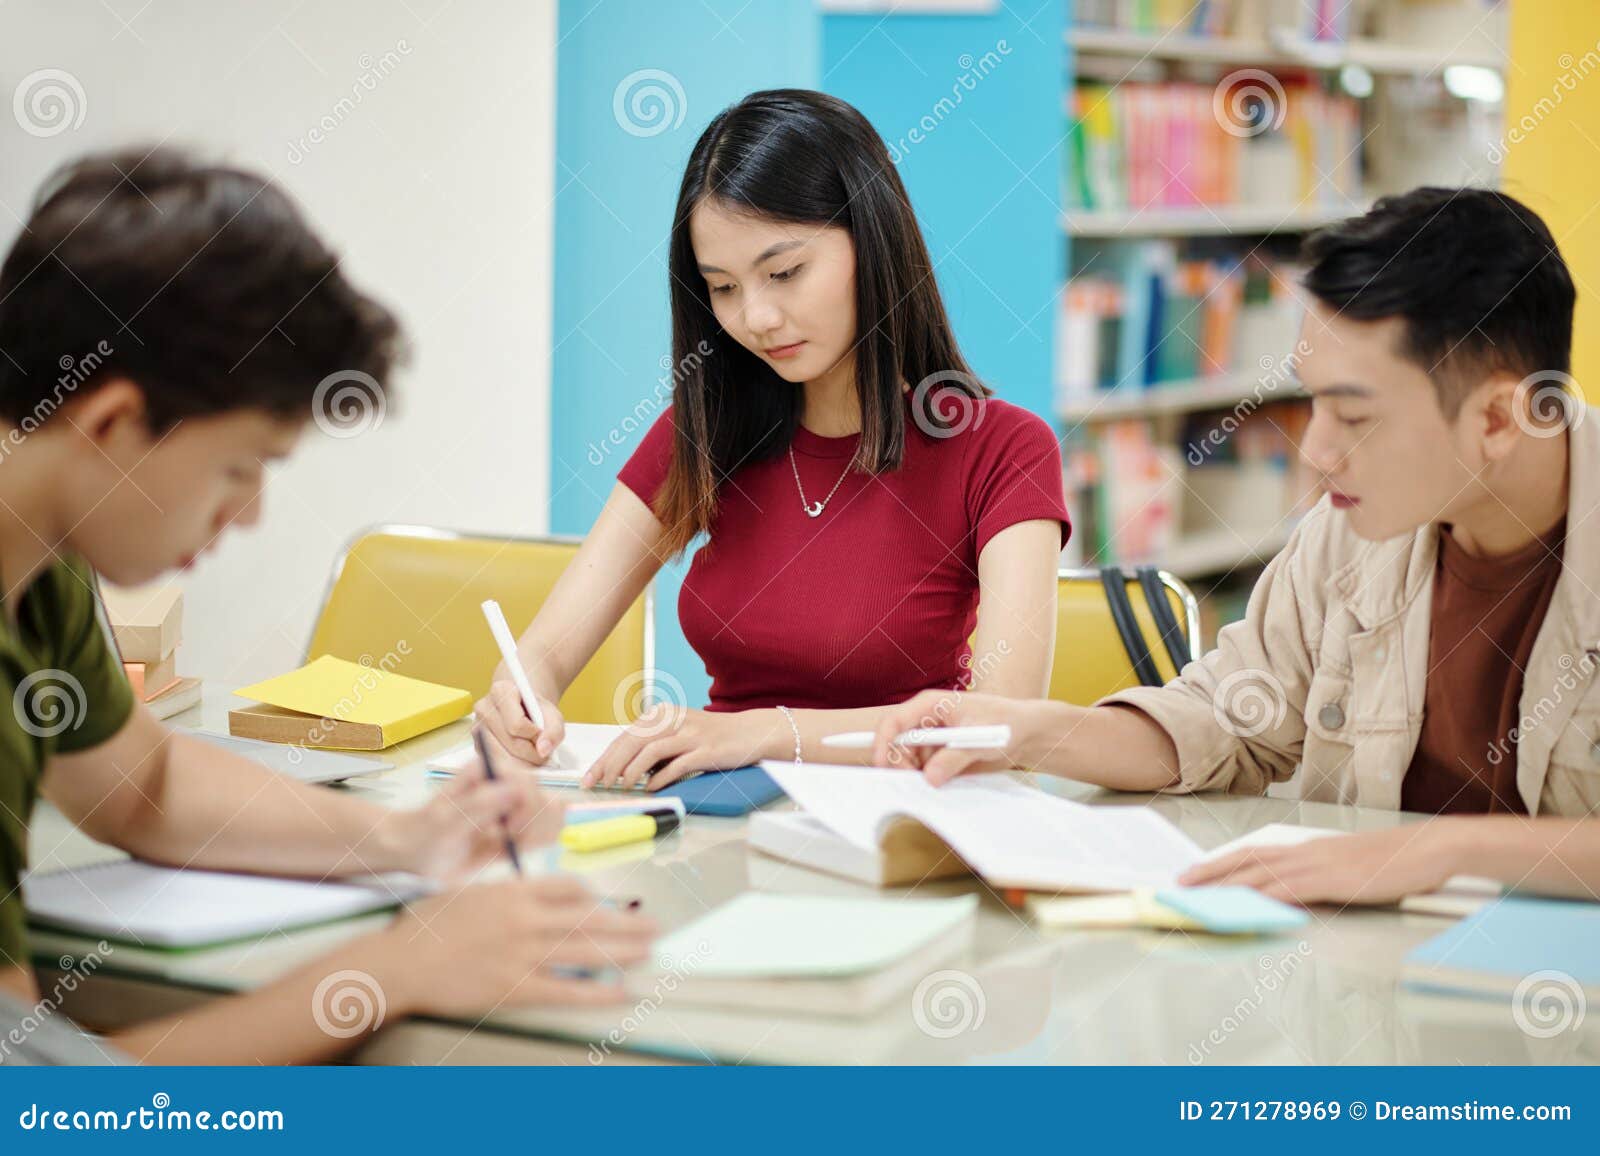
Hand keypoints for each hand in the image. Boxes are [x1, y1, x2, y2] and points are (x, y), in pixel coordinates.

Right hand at [377, 876, 656, 1014]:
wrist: (400, 962)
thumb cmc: (427, 925)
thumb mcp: (470, 891)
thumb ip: (506, 891)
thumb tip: (535, 894)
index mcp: (514, 891)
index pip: (569, 886)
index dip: (594, 895)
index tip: (608, 901)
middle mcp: (526, 918)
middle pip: (590, 917)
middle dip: (627, 922)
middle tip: (655, 924)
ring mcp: (524, 954)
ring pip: (587, 950)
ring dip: (625, 950)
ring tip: (650, 950)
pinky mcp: (517, 987)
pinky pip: (568, 991)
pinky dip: (599, 991)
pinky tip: (622, 991)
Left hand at [379, 768, 565, 881]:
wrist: (412, 854)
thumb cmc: (422, 831)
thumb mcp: (443, 819)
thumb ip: (478, 803)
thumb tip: (515, 790)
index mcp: (489, 772)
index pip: (527, 782)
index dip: (525, 807)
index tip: (506, 828)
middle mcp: (506, 786)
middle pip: (545, 798)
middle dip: (533, 823)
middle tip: (505, 839)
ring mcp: (514, 808)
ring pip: (552, 816)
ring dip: (537, 835)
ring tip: (506, 846)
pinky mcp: (518, 830)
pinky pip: (545, 834)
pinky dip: (536, 845)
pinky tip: (510, 852)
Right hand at [474, 678, 565, 764]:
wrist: (523, 709)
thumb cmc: (536, 711)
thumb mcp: (552, 715)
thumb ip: (554, 731)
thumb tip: (543, 751)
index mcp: (501, 691)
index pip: (517, 725)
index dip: (534, 736)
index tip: (541, 734)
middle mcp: (484, 708)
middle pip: (509, 743)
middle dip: (531, 754)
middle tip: (543, 754)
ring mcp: (477, 727)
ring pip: (501, 757)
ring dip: (522, 763)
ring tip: (533, 757)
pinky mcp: (477, 745)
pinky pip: (494, 763)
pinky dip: (511, 766)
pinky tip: (521, 759)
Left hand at [582, 706, 781, 789]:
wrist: (748, 732)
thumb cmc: (710, 736)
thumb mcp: (677, 731)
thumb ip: (652, 744)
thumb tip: (622, 768)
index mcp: (662, 714)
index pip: (625, 737)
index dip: (604, 758)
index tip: (590, 777)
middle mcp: (673, 719)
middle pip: (633, 742)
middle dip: (611, 765)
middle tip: (597, 784)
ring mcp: (690, 733)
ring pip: (651, 751)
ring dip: (632, 771)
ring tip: (622, 787)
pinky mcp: (705, 749)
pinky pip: (677, 764)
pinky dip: (659, 777)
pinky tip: (650, 788)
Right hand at [871, 690, 1040, 785]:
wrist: (1026, 732)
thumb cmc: (1006, 722)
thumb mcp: (980, 740)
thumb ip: (953, 758)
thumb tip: (929, 778)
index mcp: (931, 704)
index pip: (894, 721)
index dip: (883, 743)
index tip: (882, 765)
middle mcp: (926, 720)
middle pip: (895, 744)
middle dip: (899, 765)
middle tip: (915, 784)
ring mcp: (932, 738)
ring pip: (907, 760)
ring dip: (915, 774)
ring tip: (935, 783)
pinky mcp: (939, 753)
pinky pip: (922, 769)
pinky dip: (926, 779)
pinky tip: (942, 782)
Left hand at [1178, 822, 1463, 905]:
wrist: (1429, 849)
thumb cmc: (1395, 861)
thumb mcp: (1349, 867)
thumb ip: (1320, 876)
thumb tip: (1296, 890)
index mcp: (1309, 849)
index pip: (1255, 853)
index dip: (1222, 862)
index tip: (1196, 871)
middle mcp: (1307, 853)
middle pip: (1248, 860)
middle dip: (1211, 872)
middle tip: (1181, 883)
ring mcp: (1320, 865)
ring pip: (1262, 874)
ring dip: (1228, 885)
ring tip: (1201, 895)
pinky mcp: (1336, 880)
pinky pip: (1294, 888)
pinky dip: (1268, 896)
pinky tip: (1250, 903)